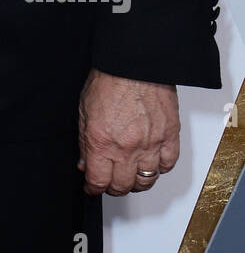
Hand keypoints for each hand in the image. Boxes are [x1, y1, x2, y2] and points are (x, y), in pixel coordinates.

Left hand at [78, 68, 179, 195]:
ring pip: (147, 180)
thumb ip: (84, 141)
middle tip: (110, 182)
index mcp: (101, 141)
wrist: (135, 63)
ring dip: (137, 182)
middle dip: (113, 188)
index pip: (98, 181)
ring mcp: (150, 143)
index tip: (92, 187)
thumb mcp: (83, 111)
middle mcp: (126, 147)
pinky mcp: (169, 135)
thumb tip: (84, 162)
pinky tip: (152, 162)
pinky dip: (160, 168)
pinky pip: (168, 164)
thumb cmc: (109, 80)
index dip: (93, 188)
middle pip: (122, 186)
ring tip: (131, 176)